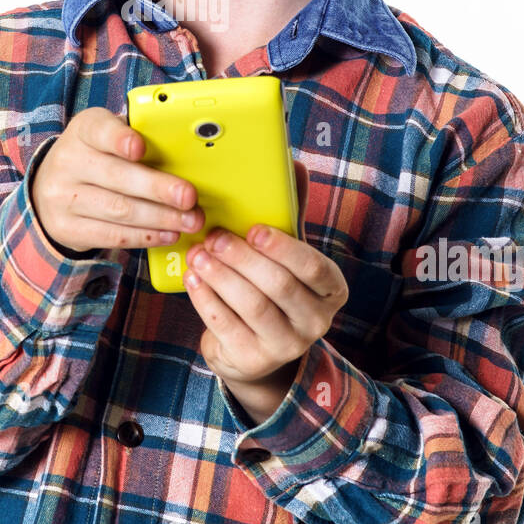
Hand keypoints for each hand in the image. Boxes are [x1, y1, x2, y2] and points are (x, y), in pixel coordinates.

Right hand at [29, 108, 204, 256]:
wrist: (49, 188)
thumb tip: (185, 151)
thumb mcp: (108, 138)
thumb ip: (138, 137)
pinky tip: (168, 234)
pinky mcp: (68, 228)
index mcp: (83, 130)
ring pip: (119, 210)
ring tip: (189, 220)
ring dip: (160, 218)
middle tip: (189, 197)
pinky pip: (112, 235)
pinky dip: (145, 236)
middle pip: (117, 176)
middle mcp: (68, 161)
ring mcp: (63, 198)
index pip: (99, 130)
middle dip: (158, 188)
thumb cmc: (96, 157)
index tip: (140, 148)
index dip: (119, 139)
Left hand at [183, 161, 347, 388]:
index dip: (283, 247)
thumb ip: (290, 212)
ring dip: (220, 275)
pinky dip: (205, 298)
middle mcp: (316, 321)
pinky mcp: (253, 360)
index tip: (254, 228)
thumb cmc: (273, 287)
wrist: (257, 348)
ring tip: (198, 254)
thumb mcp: (287, 253)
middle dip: (242, 258)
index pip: (314, 267)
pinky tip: (192, 278)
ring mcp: (286, 346)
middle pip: (278, 285)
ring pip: (251, 305)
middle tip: (213, 236)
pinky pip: (226, 325)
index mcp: (331, 289)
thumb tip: (296, 163)